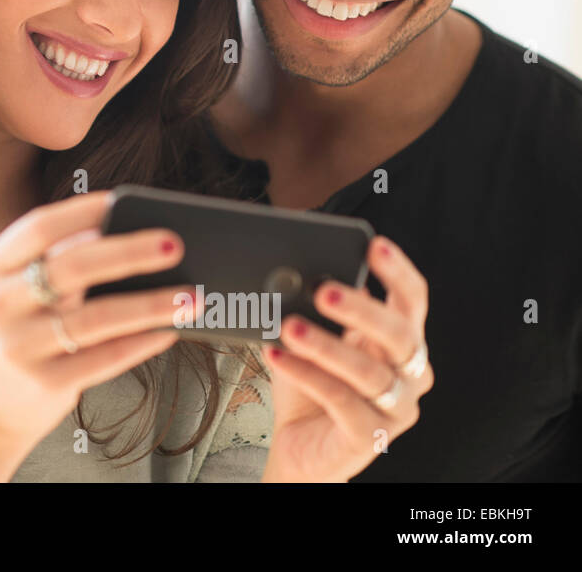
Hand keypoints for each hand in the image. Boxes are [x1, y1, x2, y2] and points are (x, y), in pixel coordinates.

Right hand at [0, 190, 198, 446]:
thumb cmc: (26, 327)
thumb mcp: (26, 288)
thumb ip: (64, 260)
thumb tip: (138, 236)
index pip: (40, 227)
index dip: (83, 212)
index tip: (126, 201)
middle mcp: (1, 303)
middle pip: (71, 268)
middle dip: (128, 253)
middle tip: (175, 245)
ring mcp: (20, 346)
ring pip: (95, 318)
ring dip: (150, 305)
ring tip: (192, 297)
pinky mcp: (44, 383)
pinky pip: (104, 358)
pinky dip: (141, 342)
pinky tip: (168, 331)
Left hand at [260, 235, 433, 481]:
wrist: (300, 446)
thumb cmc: (309, 385)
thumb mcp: (312, 338)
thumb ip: (316, 308)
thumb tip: (298, 269)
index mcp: (401, 342)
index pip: (412, 301)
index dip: (398, 272)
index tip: (374, 244)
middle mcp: (410, 375)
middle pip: (398, 335)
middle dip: (361, 309)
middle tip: (321, 289)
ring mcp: (395, 409)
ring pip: (368, 372)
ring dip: (326, 345)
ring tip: (289, 326)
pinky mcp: (369, 437)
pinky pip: (341, 401)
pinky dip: (308, 375)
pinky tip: (278, 357)